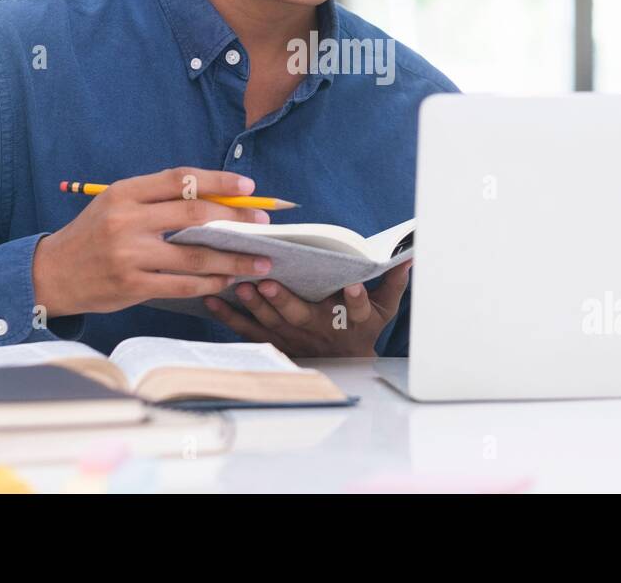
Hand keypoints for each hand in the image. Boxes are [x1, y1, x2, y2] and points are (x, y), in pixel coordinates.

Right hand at [32, 167, 275, 316]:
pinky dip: (210, 282)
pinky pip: (183, 285)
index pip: (181, 179)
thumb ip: (159, 199)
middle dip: (236, 219)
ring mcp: (130, 256)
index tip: (248, 187)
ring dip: (233, 258)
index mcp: (125, 193)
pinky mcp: (132, 286)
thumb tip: (217, 199)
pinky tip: (228, 280)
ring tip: (260, 260)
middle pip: (194, 215)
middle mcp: (127, 221)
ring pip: (195, 256)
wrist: (53, 273)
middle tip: (264, 223)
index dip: (218, 181)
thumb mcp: (117, 203)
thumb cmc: (95, 233)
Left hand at [202, 260, 411, 357]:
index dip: (358, 301)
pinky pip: (248, 331)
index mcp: (350, 321)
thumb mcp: (385, 308)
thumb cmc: (363, 328)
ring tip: (240, 287)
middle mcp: (320, 331)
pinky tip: (212, 299)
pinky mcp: (274, 341)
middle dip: (285, 301)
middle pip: (303, 317)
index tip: (355, 287)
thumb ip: (393, 282)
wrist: (346, 364)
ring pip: (272, 324)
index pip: (358, 312)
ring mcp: (294, 338)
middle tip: (269, 283)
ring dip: (255, 306)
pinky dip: (229, 316)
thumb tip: (408, 256)